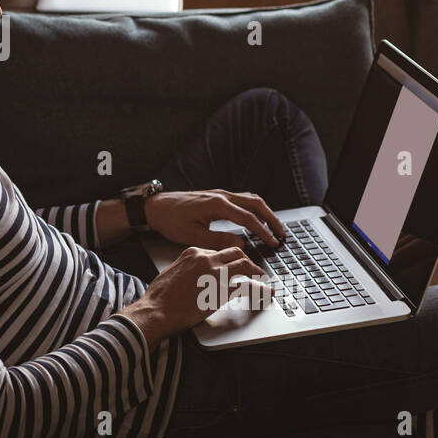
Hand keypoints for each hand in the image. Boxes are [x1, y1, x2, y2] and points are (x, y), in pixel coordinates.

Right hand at [119, 246, 270, 343]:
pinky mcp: (222, 290)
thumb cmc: (158, 297)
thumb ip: (185, 269)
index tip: (232, 266)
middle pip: (234, 253)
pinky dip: (260, 289)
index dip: (228, 260)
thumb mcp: (170, 273)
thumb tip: (192, 275)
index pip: (217, 251)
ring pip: (244, 265)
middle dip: (245, 260)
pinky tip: (266, 293)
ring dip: (256, 272)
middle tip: (252, 269)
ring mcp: (215, 273)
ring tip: (262, 278)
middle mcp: (205, 259)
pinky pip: (248, 286)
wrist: (156, 311)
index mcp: (192, 253)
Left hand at [145, 189, 285, 248]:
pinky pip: (242, 199)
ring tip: (274, 227)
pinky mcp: (216, 196)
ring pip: (250, 199)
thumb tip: (241, 244)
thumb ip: (218, 240)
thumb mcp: (193, 235)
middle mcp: (221, 196)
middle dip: (271, 219)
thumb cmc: (171, 221)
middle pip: (255, 204)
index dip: (263, 231)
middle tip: (282, 234)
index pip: (248, 218)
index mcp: (217, 205)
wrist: (155, 207)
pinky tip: (257, 217)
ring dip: (265, 212)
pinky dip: (254, 208)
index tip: (274, 242)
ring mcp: (219, 194)